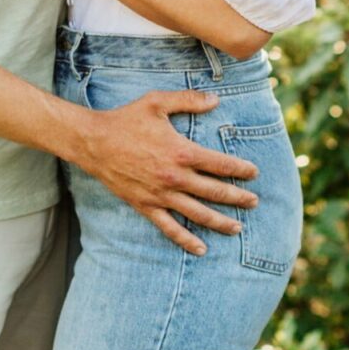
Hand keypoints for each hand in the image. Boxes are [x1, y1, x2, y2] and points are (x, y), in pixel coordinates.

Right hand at [77, 90, 259, 255]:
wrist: (94, 142)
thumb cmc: (126, 119)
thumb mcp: (157, 103)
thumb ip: (188, 100)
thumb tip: (215, 99)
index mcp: (182, 151)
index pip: (221, 164)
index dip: (240, 169)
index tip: (254, 172)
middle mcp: (175, 177)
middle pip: (215, 191)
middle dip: (238, 198)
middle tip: (254, 202)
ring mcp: (161, 194)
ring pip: (198, 213)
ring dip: (220, 221)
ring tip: (237, 227)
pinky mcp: (146, 205)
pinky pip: (170, 227)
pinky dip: (186, 240)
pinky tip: (201, 249)